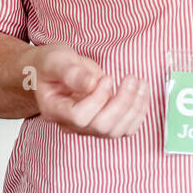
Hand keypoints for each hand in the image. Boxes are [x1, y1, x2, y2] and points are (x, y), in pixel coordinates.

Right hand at [24, 42, 150, 136]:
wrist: (54, 71)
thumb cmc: (51, 65)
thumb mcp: (56, 60)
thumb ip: (71, 72)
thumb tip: (91, 84)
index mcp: (55, 110)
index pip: (79, 117)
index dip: (98, 99)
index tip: (107, 78)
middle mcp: (71, 125)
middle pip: (102, 127)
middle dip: (122, 102)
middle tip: (130, 78)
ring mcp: (88, 127)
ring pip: (117, 131)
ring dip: (135, 106)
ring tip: (140, 82)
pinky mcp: (103, 124)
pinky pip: (126, 128)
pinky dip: (139, 111)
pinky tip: (142, 91)